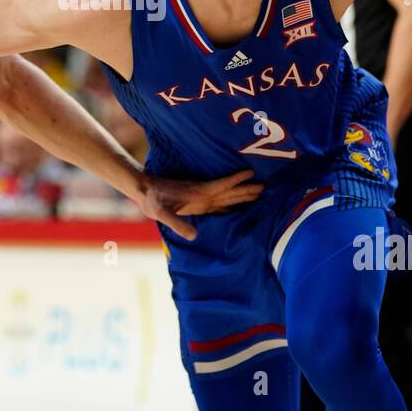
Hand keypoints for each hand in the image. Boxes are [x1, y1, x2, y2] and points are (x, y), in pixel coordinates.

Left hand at [131, 170, 262, 241]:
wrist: (144, 191)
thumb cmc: (152, 200)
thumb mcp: (161, 214)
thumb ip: (177, 224)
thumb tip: (194, 236)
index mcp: (198, 194)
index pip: (221, 186)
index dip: (236, 181)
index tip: (252, 174)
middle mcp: (203, 194)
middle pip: (230, 191)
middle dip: (247, 189)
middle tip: (266, 187)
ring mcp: (201, 198)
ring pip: (227, 196)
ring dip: (242, 194)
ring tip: (259, 192)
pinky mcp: (198, 202)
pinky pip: (219, 203)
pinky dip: (230, 203)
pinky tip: (238, 206)